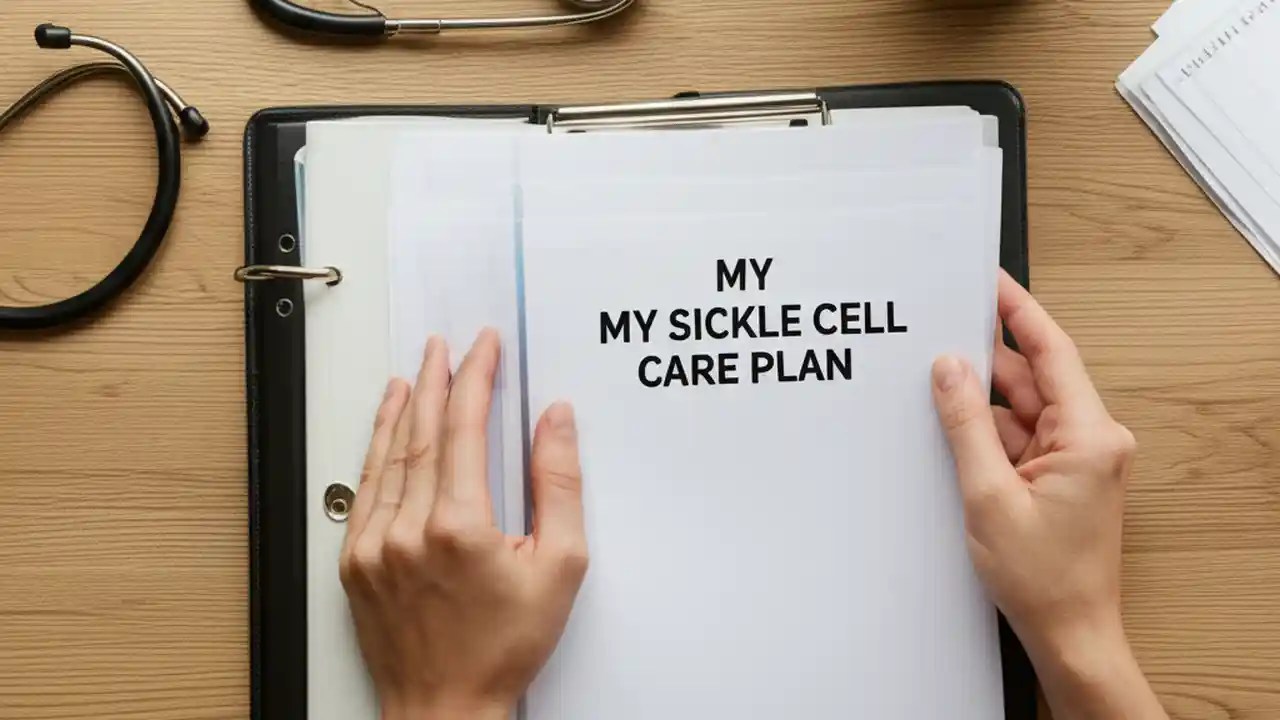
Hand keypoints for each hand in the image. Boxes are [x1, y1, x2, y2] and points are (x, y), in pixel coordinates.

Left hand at [340, 330, 588, 719]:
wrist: (444, 709)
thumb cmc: (504, 647)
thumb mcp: (560, 566)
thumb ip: (558, 485)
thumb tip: (556, 421)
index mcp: (459, 526)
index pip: (464, 427)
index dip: (476, 378)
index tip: (485, 348)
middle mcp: (408, 529)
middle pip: (422, 431)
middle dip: (438, 379)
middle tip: (448, 345)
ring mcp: (374, 545)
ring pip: (388, 455)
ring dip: (402, 407)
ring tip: (416, 371)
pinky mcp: (355, 561)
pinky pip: (365, 490)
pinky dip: (375, 450)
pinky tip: (384, 427)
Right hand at [931, 272, 1165, 719]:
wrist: (1070, 634)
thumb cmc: (1043, 578)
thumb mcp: (988, 494)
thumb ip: (966, 423)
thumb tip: (949, 369)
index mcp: (1090, 436)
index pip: (1051, 350)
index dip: (1017, 310)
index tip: (989, 281)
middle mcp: (1093, 440)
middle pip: (1032, 378)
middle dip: (984, 361)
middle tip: (935, 336)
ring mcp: (1078, 459)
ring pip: (1022, 408)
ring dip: (982, 403)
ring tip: (934, 392)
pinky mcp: (1062, 477)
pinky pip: (1020, 437)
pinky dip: (987, 432)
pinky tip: (951, 432)